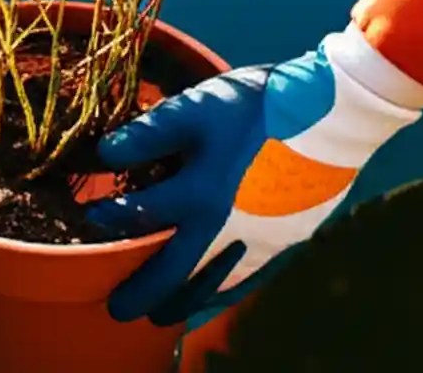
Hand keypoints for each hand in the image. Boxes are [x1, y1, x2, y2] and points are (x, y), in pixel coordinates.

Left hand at [86, 30, 422, 324]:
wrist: (332, 116)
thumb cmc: (258, 108)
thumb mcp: (195, 109)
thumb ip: (148, 134)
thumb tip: (104, 153)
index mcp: (198, 193)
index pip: (138, 215)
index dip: (109, 219)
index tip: (89, 220)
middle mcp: (224, 227)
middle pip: (173, 272)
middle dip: (142, 292)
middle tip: (118, 309)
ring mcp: (256, 241)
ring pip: (209, 286)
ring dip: (180, 302)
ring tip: (158, 314)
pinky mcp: (283, 243)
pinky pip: (245, 281)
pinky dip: (220, 295)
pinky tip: (208, 299)